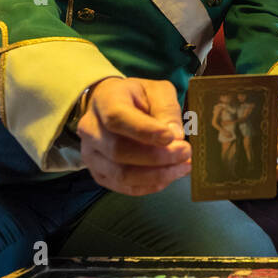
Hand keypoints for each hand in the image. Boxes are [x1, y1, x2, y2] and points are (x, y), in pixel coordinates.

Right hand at [75, 77, 190, 194]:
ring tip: (183, 166)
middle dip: (157, 156)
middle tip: (186, 152)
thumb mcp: (157, 91)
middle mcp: (90, 129)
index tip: (171, 137)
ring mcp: (91, 154)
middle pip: (118, 150)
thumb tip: (175, 135)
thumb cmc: (137, 98)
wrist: (113, 108)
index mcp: (104, 101)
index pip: (117, 118)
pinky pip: (124, 187)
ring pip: (121, 174)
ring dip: (156, 175)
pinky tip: (169, 175)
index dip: (145, 131)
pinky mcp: (99, 174)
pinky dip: (150, 185)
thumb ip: (166, 109)